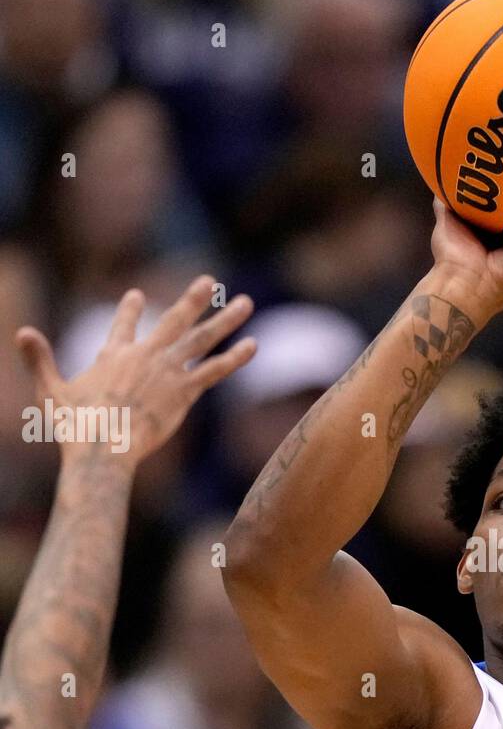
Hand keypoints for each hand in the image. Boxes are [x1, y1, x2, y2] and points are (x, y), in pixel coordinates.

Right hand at [15, 276, 255, 468]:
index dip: (129, 310)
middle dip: (193, 299)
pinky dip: (234, 357)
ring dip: (225, 320)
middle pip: (173, 320)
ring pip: (201, 339)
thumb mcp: (51, 390)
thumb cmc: (75, 427)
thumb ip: (39, 360)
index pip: (123, 325)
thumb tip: (21, 332)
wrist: (103, 448)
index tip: (137, 295)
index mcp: (113, 355)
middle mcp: (144, 356)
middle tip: (209, 280)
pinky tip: (252, 344)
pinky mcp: (183, 392)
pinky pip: (214, 370)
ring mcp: (166, 372)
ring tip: (246, 302)